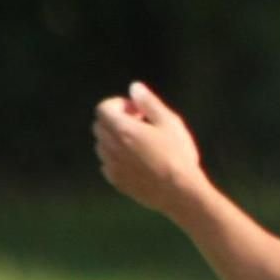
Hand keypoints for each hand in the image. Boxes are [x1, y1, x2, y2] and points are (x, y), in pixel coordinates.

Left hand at [92, 81, 203, 214]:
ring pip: (102, 145)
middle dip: (116, 120)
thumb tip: (134, 88)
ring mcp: (111, 166)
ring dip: (116, 140)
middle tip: (142, 126)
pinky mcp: (116, 181)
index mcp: (122, 129)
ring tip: (142, 145)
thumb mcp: (169, 122)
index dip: (119, 105)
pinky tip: (139, 162)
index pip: (103, 108)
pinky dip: (117, 158)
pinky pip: (108, 164)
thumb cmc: (177, 155)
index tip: (139, 112)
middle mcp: (110, 147)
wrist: (179, 192)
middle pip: (100, 125)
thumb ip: (149, 103)